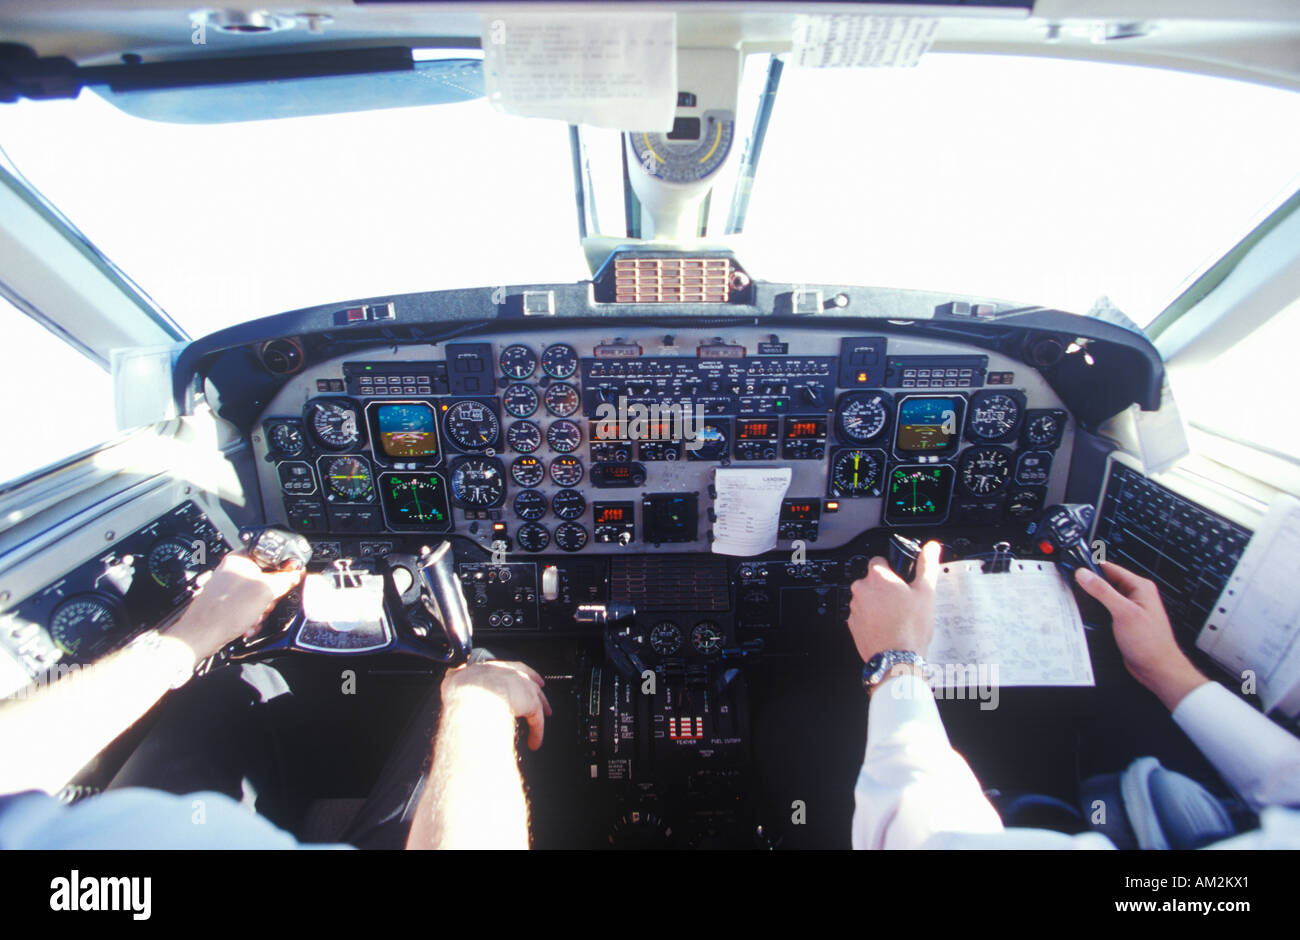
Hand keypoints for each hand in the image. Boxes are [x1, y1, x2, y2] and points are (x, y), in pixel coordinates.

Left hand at [164, 552, 303, 659]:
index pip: (272, 557)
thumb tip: (295, 574)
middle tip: (264, 604)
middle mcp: (233, 571)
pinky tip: (246, 623)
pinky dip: (251, 617)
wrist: (200, 636)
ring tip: (252, 616)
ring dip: (261, 610)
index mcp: (240, 559)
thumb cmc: (223, 612)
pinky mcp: (227, 604)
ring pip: (259, 596)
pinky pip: (249, 607)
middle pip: (267, 579)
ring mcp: (229, 588)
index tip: (286, 582)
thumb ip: (284, 579)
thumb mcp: (265, 591)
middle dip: (269, 597)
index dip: (282, 571)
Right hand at [441, 660, 552, 749]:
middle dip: (537, 690)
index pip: (513, 667)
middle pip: (530, 681)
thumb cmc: (462, 692)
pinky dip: (537, 732)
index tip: (529, 677)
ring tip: (540, 725)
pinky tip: (534, 742)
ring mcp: (523, 687)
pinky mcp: (531, 703)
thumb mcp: (454, 679)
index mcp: (494, 668)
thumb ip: (455, 676)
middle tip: (542, 699)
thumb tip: (451, 676)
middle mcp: (512, 674)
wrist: (472, 701)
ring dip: (541, 711)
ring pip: (537, 700)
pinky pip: (537, 720)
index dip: (521, 673)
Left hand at [847, 540, 941, 664]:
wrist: (897, 658)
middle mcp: (861, 590)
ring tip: (896, 616)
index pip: (879, 560)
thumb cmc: (910, 627)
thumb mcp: (926, 592)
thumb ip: (927, 565)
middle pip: (873, 581)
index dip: (892, 568)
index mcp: (877, 577)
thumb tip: (931, 548)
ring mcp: (854, 608)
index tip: (900, 579)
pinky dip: (872, 618)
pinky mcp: (853, 625)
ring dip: (878, 603)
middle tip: (902, 601)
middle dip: (886, 588)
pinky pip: (863, 615)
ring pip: (867, 598)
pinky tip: (887, 626)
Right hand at [1074, 562, 1206, 709]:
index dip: (1091, 568)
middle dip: (1089, 584)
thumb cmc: (1150, 643)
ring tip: (1079, 601)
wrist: (1157, 669)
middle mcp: (1136, 595)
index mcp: (1140, 587)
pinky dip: (1096, 610)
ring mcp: (1130, 608)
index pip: (1110, 568)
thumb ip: (1103, 591)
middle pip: (1106, 581)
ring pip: (1105, 596)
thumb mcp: (1123, 612)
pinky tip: (1089, 616)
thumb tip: (1084, 574)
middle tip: (1072, 586)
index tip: (1073, 569)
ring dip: (1092, 598)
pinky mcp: (1124, 621)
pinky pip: (1106, 609)